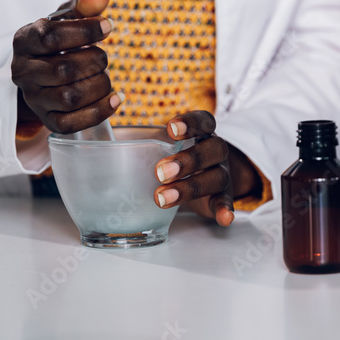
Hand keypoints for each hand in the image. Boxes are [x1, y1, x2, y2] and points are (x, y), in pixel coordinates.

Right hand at [11, 0, 121, 133]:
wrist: (44, 73)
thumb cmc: (60, 42)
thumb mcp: (69, 19)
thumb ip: (86, 3)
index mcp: (24, 40)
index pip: (51, 36)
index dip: (85, 31)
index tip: (108, 27)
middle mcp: (22, 72)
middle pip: (65, 70)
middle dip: (96, 61)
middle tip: (102, 56)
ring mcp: (33, 99)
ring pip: (71, 97)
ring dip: (100, 85)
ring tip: (103, 75)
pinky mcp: (48, 121)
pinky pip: (73, 124)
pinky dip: (101, 111)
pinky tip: (115, 98)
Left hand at [153, 111, 261, 227]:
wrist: (207, 174)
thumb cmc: (181, 157)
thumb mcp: (172, 143)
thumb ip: (153, 143)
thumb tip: (112, 142)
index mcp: (204, 132)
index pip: (203, 121)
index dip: (189, 123)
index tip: (171, 129)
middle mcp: (217, 150)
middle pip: (211, 150)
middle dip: (186, 160)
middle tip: (160, 171)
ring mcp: (222, 173)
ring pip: (215, 177)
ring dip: (189, 187)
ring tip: (162, 198)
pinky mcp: (223, 196)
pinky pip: (227, 202)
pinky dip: (226, 210)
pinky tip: (224, 218)